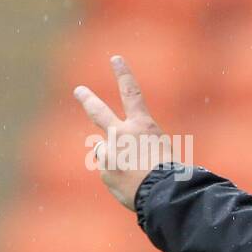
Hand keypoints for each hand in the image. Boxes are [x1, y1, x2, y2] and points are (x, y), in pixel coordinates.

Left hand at [72, 55, 168, 211]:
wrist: (164, 193)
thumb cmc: (172, 173)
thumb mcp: (162, 151)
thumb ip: (137, 147)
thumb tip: (112, 156)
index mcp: (143, 126)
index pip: (132, 93)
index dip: (123, 74)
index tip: (115, 58)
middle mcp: (121, 134)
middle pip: (98, 111)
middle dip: (88, 99)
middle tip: (79, 90)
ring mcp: (110, 152)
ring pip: (105, 152)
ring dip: (114, 159)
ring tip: (131, 172)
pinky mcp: (105, 171)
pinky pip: (110, 173)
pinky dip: (118, 178)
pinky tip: (132, 185)